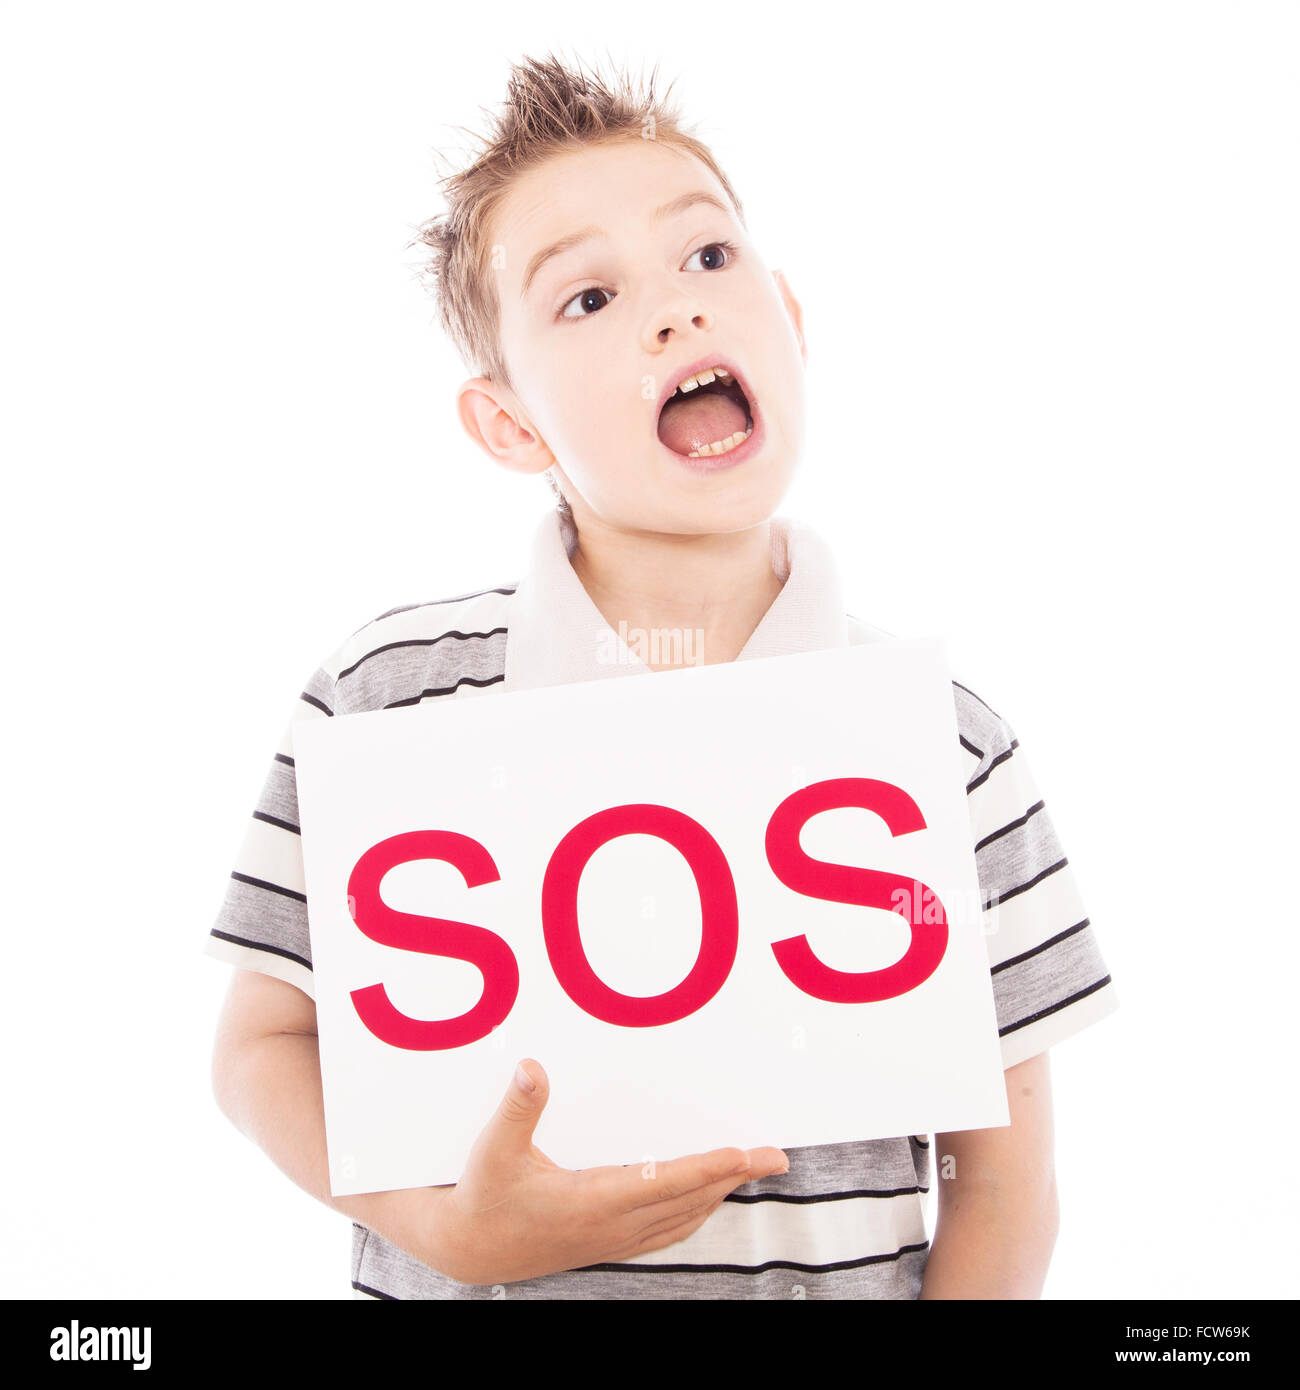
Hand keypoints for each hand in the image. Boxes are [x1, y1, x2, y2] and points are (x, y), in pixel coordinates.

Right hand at [424, 1058, 788, 1285]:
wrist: (470, 1249)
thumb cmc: (483, 1196)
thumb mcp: (493, 1148)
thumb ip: (517, 1107)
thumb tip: (531, 1067)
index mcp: (591, 1202)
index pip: (664, 1182)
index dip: (707, 1168)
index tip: (744, 1155)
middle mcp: (611, 1225)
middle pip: (689, 1200)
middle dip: (735, 1176)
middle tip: (776, 1156)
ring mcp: (615, 1238)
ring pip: (685, 1217)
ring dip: (722, 1192)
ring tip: (754, 1169)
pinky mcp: (612, 1241)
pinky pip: (671, 1228)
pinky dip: (699, 1208)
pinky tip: (710, 1196)